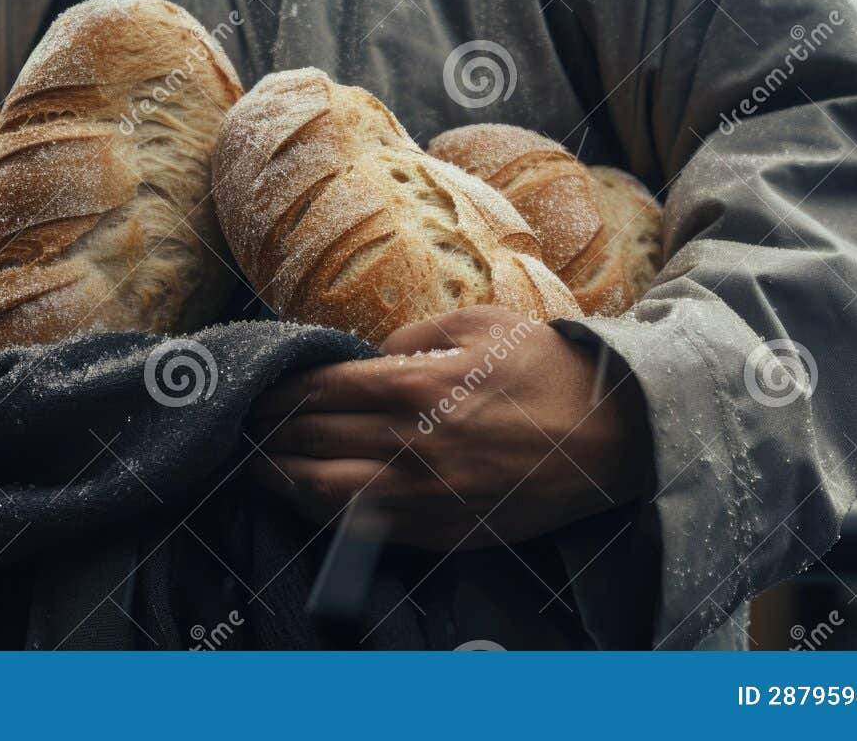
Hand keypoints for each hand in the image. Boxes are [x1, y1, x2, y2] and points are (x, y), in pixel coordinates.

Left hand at [250, 306, 649, 550]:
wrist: (614, 434)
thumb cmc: (547, 369)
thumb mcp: (478, 325)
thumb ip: (410, 337)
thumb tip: (363, 360)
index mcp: (417, 387)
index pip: (318, 390)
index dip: (278, 389)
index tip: (257, 386)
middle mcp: (410, 447)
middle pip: (308, 441)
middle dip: (266, 431)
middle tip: (242, 421)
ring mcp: (422, 497)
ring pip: (320, 494)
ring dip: (280, 477)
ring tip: (258, 462)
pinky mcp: (438, 532)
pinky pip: (359, 527)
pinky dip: (321, 510)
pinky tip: (306, 494)